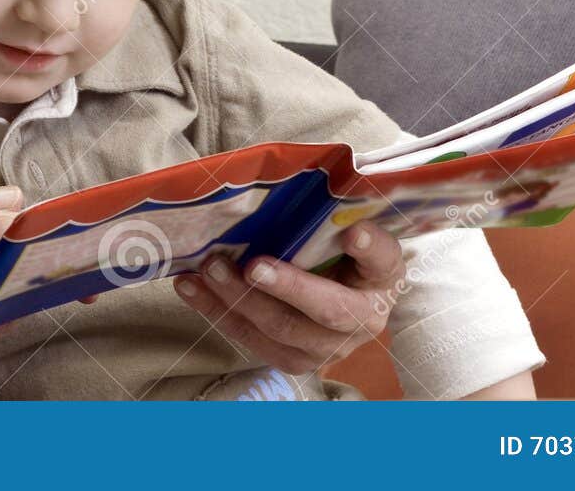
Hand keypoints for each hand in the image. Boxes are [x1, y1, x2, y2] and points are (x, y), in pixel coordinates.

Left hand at [172, 221, 402, 374]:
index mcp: (383, 280)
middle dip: (283, 288)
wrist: (343, 294)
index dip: (368, 248)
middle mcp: (361, 324)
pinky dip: (217, 312)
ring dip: (238, 301)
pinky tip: (191, 287)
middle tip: (249, 264)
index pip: (381, 262)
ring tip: (208, 271)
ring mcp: (323, 348)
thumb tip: (344, 216)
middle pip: (324, 311)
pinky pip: (251, 340)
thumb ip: (346, 216)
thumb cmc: (343, 252)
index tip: (353, 232)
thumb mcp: (356, 229)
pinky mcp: (290, 357)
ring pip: (279, 331)